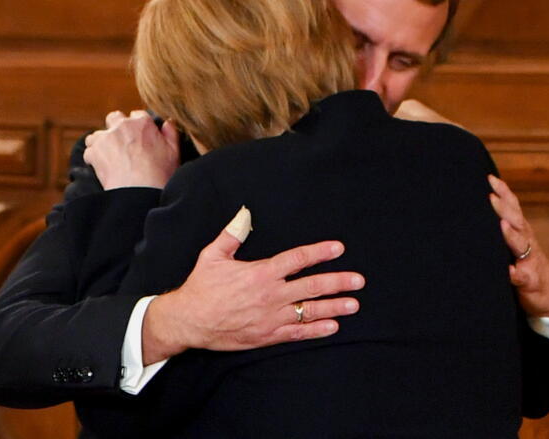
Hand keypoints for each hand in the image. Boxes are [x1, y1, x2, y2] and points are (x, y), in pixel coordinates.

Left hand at [83, 110, 179, 189]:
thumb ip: (170, 133)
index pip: (137, 115)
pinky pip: (89, 151)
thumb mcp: (174, 151)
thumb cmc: (159, 174)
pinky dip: (93, 158)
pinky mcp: (94, 152)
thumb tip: (167, 123)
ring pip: (97, 134)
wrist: (140, 192)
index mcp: (142, 123)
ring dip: (101, 143)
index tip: (137, 136)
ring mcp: (106, 138)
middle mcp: (122, 126)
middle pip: (114, 117)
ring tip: (109, 156)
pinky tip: (102, 167)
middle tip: (121, 143)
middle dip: (116, 127)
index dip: (137, 125)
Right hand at [141, 209, 364, 363]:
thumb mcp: (213, 255)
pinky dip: (316, 330)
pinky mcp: (268, 335)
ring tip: (353, 304)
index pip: (297, 259)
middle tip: (358, 280)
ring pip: (309, 311)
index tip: (337, 248)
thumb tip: (244, 213)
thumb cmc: (201, 287)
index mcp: (261, 273)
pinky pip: (297, 333)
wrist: (190, 321)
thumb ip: (232, 234)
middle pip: (311, 286)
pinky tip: (333, 326)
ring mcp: (271, 317)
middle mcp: (271, 295)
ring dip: (334, 307)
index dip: (319, 253)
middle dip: (338, 282)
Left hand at [488, 175, 548, 319]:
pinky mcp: (529, 281)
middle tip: (490, 196)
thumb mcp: (516, 243)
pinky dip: (514, 273)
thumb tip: (478, 208)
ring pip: (521, 245)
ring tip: (502, 225)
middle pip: (516, 222)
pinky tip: (508, 270)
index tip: (490, 178)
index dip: (503, 192)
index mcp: (521, 231)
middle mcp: (526, 242)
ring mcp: (529, 261)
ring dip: (511, 235)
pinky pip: (521, 276)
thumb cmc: (526, 264)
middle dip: (504, 208)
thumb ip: (503, 227)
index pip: (513, 208)